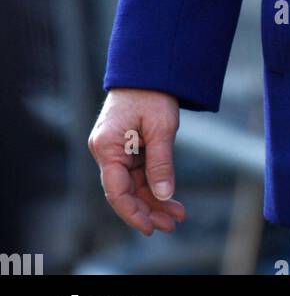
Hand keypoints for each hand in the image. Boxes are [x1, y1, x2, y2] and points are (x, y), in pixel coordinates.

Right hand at [88, 89, 185, 235]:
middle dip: (149, 210)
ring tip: (177, 214)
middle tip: (172, 224)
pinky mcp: (125, 147)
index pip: (116, 191)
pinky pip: (138, 173)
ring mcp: (114, 150)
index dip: (133, 213)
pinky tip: (170, 198)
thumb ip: (161, 163)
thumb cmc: (152, 93)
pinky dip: (153, 185)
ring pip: (133, 185)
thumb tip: (164, 195)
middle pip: (125, 191)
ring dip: (154, 200)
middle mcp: (106, 151)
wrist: (149, 67)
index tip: (150, 228)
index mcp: (106, 147)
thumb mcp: (161, 128)